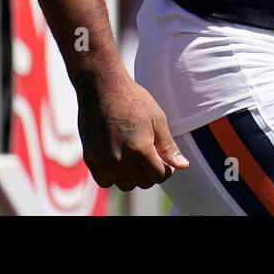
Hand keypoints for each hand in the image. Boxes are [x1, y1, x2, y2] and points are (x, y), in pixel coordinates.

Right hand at [75, 71, 188, 190]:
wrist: (102, 88)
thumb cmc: (133, 100)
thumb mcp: (157, 120)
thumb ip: (168, 146)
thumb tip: (183, 166)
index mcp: (140, 150)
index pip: (160, 176)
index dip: (167, 169)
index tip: (165, 159)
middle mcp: (120, 161)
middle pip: (144, 183)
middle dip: (151, 172)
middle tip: (151, 155)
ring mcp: (103, 162)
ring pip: (126, 185)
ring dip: (134, 175)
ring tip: (135, 156)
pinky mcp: (90, 160)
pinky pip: (106, 182)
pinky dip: (114, 176)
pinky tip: (119, 160)